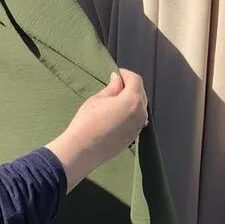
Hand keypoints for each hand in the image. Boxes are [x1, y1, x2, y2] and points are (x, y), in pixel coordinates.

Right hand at [46, 70, 148, 190]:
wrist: (83, 149)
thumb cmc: (87, 121)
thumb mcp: (97, 99)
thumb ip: (112, 88)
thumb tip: (117, 79)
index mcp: (132, 100)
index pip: (136, 80)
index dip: (126, 74)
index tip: (115, 74)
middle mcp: (141, 113)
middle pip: (141, 93)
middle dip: (130, 86)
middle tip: (114, 85)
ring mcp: (139, 126)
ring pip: (140, 107)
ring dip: (131, 100)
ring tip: (115, 100)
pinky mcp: (134, 137)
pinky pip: (137, 119)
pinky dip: (130, 112)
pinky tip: (116, 114)